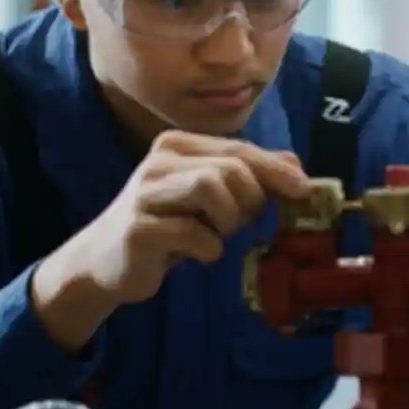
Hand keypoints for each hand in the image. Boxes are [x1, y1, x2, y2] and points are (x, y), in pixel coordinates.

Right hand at [31, 130, 309, 350]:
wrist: (105, 262)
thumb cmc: (166, 226)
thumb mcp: (208, 198)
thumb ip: (247, 177)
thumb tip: (295, 165)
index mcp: (177, 146)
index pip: (239, 149)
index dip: (275, 169)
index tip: (304, 189)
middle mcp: (158, 161)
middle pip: (230, 169)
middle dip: (250, 201)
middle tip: (241, 224)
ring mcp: (145, 193)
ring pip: (212, 189)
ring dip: (228, 222)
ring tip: (215, 235)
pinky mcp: (139, 229)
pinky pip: (195, 234)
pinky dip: (208, 249)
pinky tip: (197, 253)